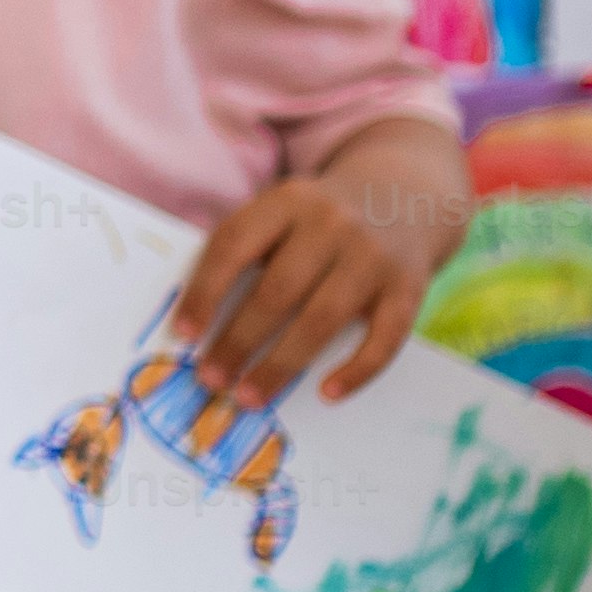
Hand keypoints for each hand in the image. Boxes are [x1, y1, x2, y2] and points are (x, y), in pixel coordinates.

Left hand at [165, 179, 425, 407]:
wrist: (404, 194)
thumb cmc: (318, 222)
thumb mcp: (281, 214)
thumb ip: (245, 254)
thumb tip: (196, 326)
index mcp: (286, 201)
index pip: (234, 245)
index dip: (204, 291)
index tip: (183, 336)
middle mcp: (331, 224)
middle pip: (277, 291)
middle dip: (237, 341)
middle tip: (210, 378)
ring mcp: (373, 256)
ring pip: (322, 319)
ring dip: (281, 365)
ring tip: (249, 396)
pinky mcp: (408, 287)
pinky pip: (385, 337)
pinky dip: (357, 370)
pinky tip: (327, 393)